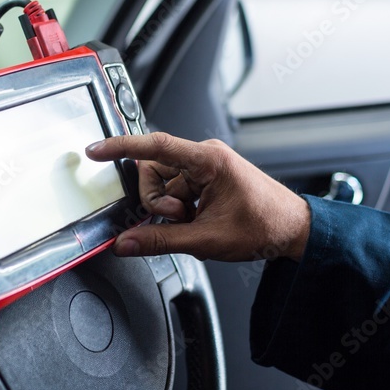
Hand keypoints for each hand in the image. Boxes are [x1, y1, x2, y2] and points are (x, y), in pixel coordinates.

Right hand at [86, 132, 309, 261]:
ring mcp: (205, 168)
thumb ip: (160, 241)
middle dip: (157, 201)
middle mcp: (205, 157)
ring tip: (194, 224)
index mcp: (209, 160)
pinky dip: (178, 210)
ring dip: (169, 209)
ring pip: (162, 184)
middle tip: (179, 220)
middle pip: (153, 171)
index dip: (121, 146)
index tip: (96, 151)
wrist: (293, 230)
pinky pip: (175, 191)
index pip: (155, 146)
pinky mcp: (206, 180)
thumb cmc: (265, 225)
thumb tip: (127, 243)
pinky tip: (196, 222)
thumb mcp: (207, 239)